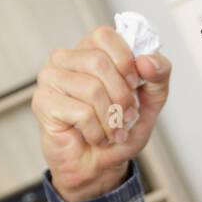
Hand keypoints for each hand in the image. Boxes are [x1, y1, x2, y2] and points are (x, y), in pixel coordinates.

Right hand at [32, 25, 171, 201]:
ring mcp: (50, 79)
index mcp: (89, 50)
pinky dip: (98, 132)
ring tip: (113, 130)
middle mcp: (65, 59)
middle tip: (126, 116)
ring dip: (111, 119)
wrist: (99, 166)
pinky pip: (81, 113)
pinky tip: (96, 137)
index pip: (104, 35)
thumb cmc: (119, 131)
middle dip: (122, 96)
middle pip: (99, 62)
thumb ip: (158, 76)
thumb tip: (147, 61)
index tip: (134, 85)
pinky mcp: (43, 103)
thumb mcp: (150, 103)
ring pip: (91, 89)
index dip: (125, 61)